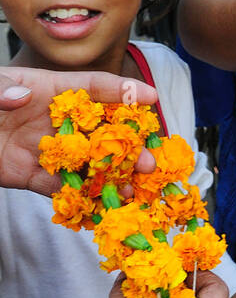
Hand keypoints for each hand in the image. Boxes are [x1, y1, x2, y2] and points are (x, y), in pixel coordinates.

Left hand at [0, 66, 157, 195]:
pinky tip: (101, 209)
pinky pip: (58, 187)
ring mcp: (41, 148)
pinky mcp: (28, 175)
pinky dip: (79, 199)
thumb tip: (21, 98)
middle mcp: (50, 118)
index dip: (123, 91)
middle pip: (97, 129)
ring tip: (134, 191)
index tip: (152, 99)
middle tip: (150, 162)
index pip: (91, 87)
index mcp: (44, 88)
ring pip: (84, 162)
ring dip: (111, 177)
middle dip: (127, 146)